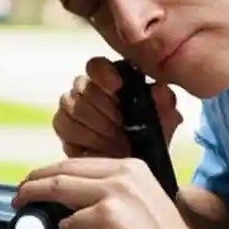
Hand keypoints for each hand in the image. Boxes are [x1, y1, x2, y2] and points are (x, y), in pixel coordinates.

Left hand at [12, 157, 211, 228]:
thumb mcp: (136, 209)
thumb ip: (103, 202)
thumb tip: (65, 214)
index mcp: (130, 168)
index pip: (76, 164)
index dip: (48, 174)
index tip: (34, 186)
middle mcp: (122, 174)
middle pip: (60, 172)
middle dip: (33, 186)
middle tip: (20, 200)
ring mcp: (114, 193)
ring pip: (56, 192)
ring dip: (47, 218)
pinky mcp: (106, 217)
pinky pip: (68, 228)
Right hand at [53, 57, 182, 157]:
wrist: (136, 163)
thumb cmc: (151, 135)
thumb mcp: (165, 120)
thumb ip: (164, 103)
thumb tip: (160, 90)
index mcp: (114, 76)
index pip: (97, 65)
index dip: (104, 74)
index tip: (117, 86)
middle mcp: (89, 86)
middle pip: (83, 86)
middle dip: (105, 109)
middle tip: (123, 126)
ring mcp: (72, 105)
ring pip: (72, 105)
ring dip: (96, 125)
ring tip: (115, 140)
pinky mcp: (63, 125)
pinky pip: (63, 124)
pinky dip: (82, 137)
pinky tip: (99, 147)